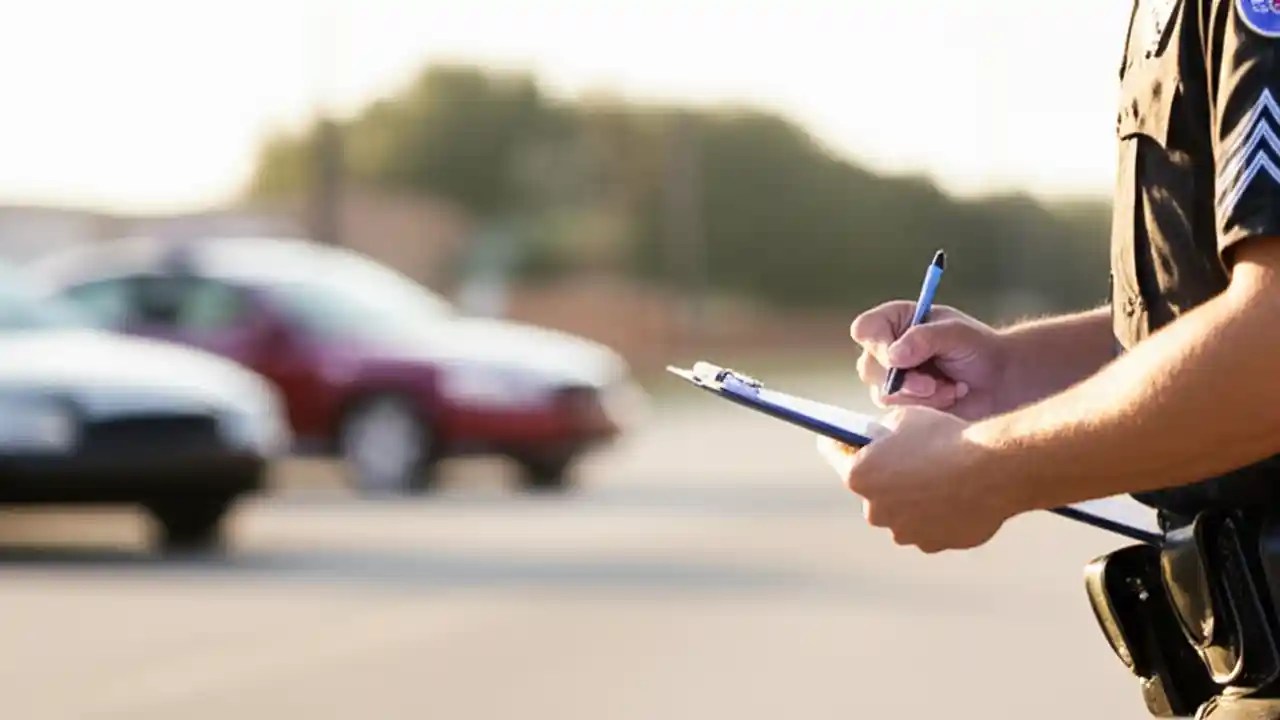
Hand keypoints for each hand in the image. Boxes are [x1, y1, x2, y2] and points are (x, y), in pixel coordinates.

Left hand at [818, 407, 1016, 552]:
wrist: (993, 468)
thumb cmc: (946, 437)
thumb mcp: (904, 418)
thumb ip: (883, 434)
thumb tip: (882, 442)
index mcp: (859, 475)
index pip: (835, 454)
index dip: (839, 442)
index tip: (839, 439)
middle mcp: (874, 510)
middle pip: (871, 491)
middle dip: (883, 477)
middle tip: (901, 460)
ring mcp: (904, 531)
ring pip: (901, 514)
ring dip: (911, 501)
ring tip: (937, 481)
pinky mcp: (933, 544)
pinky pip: (929, 527)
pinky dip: (937, 516)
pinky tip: (956, 498)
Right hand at [851, 302, 1007, 419]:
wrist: (1000, 381)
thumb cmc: (979, 348)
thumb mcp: (956, 334)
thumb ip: (923, 339)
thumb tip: (892, 356)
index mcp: (896, 321)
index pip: (865, 330)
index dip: (876, 345)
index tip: (898, 358)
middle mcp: (888, 348)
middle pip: (869, 367)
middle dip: (904, 380)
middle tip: (931, 384)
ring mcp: (894, 378)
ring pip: (883, 393)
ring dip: (921, 394)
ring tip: (950, 388)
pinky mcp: (904, 403)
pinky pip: (899, 410)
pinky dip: (927, 406)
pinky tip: (948, 396)